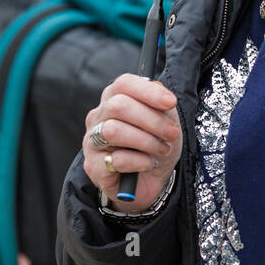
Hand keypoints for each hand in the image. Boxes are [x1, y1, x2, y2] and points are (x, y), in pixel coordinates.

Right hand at [82, 74, 181, 213]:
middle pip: (118, 106)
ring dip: (146, 141)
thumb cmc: (155, 145)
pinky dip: (140, 161)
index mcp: (113, 99)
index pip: (123, 84)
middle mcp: (98, 117)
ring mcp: (91, 141)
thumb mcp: (166, 120)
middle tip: (172, 133)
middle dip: (152, 120)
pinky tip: (149, 163)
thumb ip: (160, 102)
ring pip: (113, 130)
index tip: (171, 102)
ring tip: (163, 149)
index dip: (148, 91)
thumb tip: (157, 88)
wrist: (152, 180)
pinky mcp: (93, 166)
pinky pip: (116, 159)